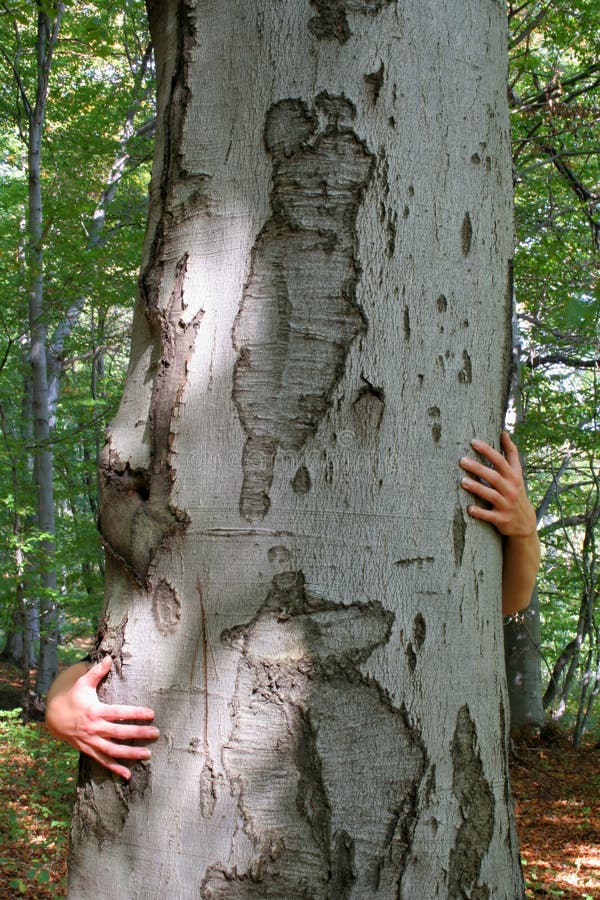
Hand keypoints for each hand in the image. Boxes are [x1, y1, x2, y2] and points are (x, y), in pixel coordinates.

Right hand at [46, 656, 157, 779]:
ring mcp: (91, 742)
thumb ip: (96, 672)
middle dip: (139, 733)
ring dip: (131, 753)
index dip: (135, 713)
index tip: (151, 714)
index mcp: (95, 711)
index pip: (119, 713)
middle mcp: (94, 728)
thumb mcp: (82, 683)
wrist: (54, 718)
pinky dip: (115, 769)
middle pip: (120, 733)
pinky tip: (128, 775)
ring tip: (148, 754)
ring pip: (113, 750)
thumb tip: (108, 657)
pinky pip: (103, 761)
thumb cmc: (73, 697)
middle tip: (156, 733)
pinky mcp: (89, 750)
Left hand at [460, 431, 536, 537]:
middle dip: (478, 468)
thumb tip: (504, 433)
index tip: (473, 442)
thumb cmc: (516, 492)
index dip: (488, 451)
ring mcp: (506, 505)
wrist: (525, 523)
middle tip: (462, 460)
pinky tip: (469, 508)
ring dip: (477, 488)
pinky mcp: (502, 519)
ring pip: (491, 495)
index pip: (502, 460)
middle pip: (494, 476)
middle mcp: (511, 489)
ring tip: (463, 481)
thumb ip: (511, 454)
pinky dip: (480, 513)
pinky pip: (490, 516)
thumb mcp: (517, 473)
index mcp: (514, 477)